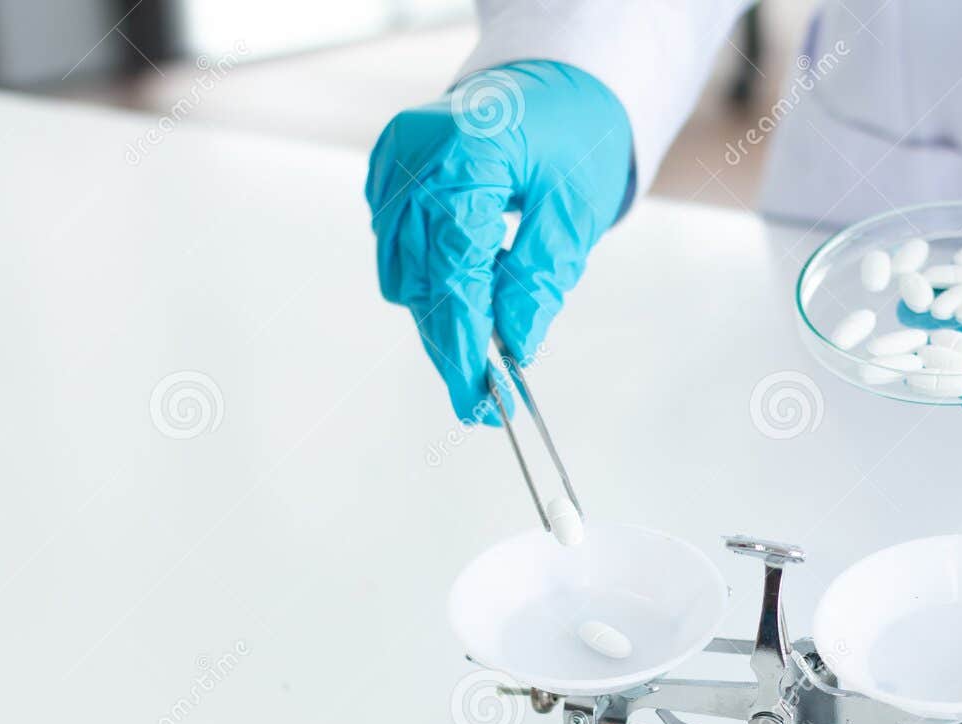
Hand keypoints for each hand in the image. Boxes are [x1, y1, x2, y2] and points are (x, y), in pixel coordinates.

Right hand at [367, 61, 632, 422]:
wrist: (553, 82)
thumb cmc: (573, 134)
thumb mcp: (574, 210)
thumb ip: (539, 279)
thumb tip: (516, 346)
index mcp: (467, 156)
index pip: (456, 273)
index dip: (467, 346)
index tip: (480, 402)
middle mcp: (415, 156)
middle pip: (421, 282)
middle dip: (453, 346)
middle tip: (483, 400)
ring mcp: (393, 163)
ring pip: (403, 276)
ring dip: (442, 315)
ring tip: (492, 328)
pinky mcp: (387, 174)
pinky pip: (399, 252)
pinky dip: (433, 280)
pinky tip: (475, 277)